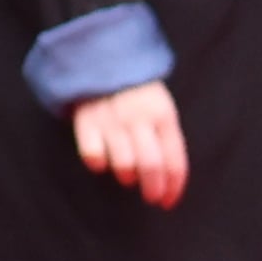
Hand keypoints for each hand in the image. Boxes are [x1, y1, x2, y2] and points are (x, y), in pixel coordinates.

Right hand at [71, 79, 187, 206]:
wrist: (105, 58)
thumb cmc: (138, 92)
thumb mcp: (161, 108)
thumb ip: (166, 138)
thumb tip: (170, 177)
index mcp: (164, 116)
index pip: (175, 159)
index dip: (174, 186)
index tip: (168, 202)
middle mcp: (140, 119)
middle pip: (151, 165)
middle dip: (153, 188)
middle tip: (151, 197)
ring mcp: (112, 120)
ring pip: (124, 163)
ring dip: (127, 176)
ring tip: (128, 177)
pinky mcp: (86, 120)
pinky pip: (92, 153)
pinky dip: (98, 163)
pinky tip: (101, 163)